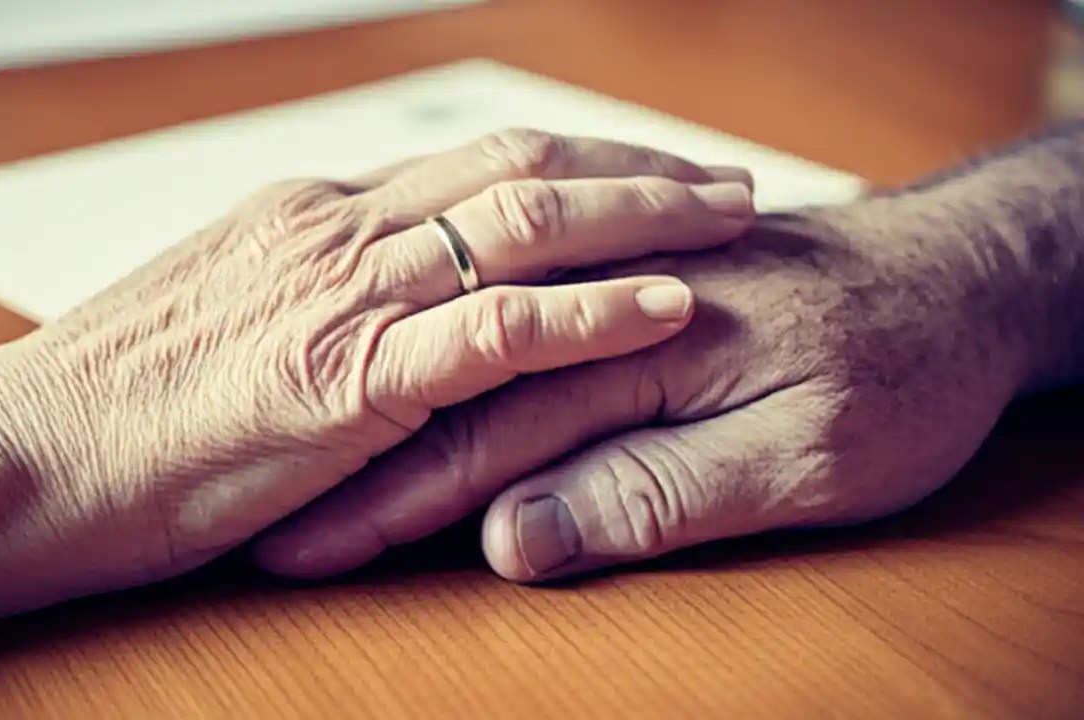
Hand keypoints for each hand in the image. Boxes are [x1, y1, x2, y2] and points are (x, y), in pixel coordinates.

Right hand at [0, 130, 754, 599]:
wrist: (21, 456)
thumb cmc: (110, 409)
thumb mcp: (219, 320)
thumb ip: (302, 298)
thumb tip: (366, 296)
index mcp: (311, 218)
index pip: (470, 163)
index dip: (572, 162)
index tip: (642, 170)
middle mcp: (339, 230)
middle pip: (520, 166)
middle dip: (635, 166)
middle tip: (722, 178)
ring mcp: (346, 295)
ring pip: (528, 223)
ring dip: (644, 214)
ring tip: (733, 219)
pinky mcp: (348, 376)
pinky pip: (500, 326)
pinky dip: (596, 309)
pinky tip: (674, 304)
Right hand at [252, 191, 1040, 580]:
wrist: (966, 285)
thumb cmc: (903, 370)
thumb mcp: (799, 462)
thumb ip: (649, 495)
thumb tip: (513, 545)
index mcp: (634, 342)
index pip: (479, 430)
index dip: (393, 502)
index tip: (312, 551)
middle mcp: (606, 297)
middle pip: (456, 390)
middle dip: (368, 467)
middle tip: (292, 527)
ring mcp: (610, 288)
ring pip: (470, 350)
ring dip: (398, 419)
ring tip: (336, 471)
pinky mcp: (632, 294)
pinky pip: (522, 322)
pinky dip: (448, 381)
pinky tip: (433, 412)